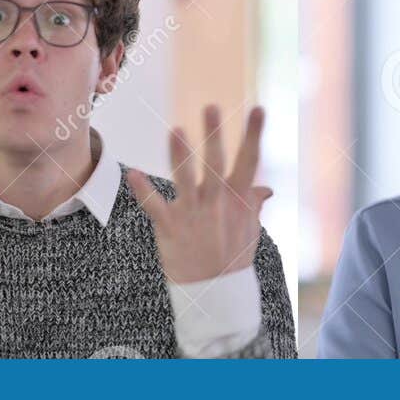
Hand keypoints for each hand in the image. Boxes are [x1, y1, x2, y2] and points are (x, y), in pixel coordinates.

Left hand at [127, 105, 270, 283]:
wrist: (215, 292)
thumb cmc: (234, 257)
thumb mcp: (250, 229)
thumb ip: (254, 204)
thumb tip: (267, 188)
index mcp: (238, 198)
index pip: (250, 159)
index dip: (254, 133)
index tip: (259, 109)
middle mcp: (216, 202)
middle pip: (215, 161)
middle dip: (213, 133)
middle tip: (210, 106)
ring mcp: (193, 213)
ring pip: (185, 178)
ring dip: (179, 153)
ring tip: (175, 129)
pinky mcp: (170, 226)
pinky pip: (154, 206)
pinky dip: (142, 190)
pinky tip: (132, 173)